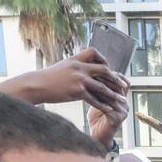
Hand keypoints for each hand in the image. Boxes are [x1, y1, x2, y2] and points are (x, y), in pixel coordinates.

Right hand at [1, 49, 128, 147]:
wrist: (37, 85)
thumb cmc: (49, 77)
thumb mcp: (62, 66)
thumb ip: (75, 66)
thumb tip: (83, 66)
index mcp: (75, 59)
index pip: (94, 52)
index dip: (103, 58)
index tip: (108, 66)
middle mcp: (79, 67)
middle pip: (103, 69)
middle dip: (115, 77)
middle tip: (123, 84)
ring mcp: (79, 80)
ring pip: (101, 86)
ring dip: (113, 94)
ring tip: (121, 99)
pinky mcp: (77, 92)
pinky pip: (94, 99)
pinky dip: (103, 105)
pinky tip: (109, 109)